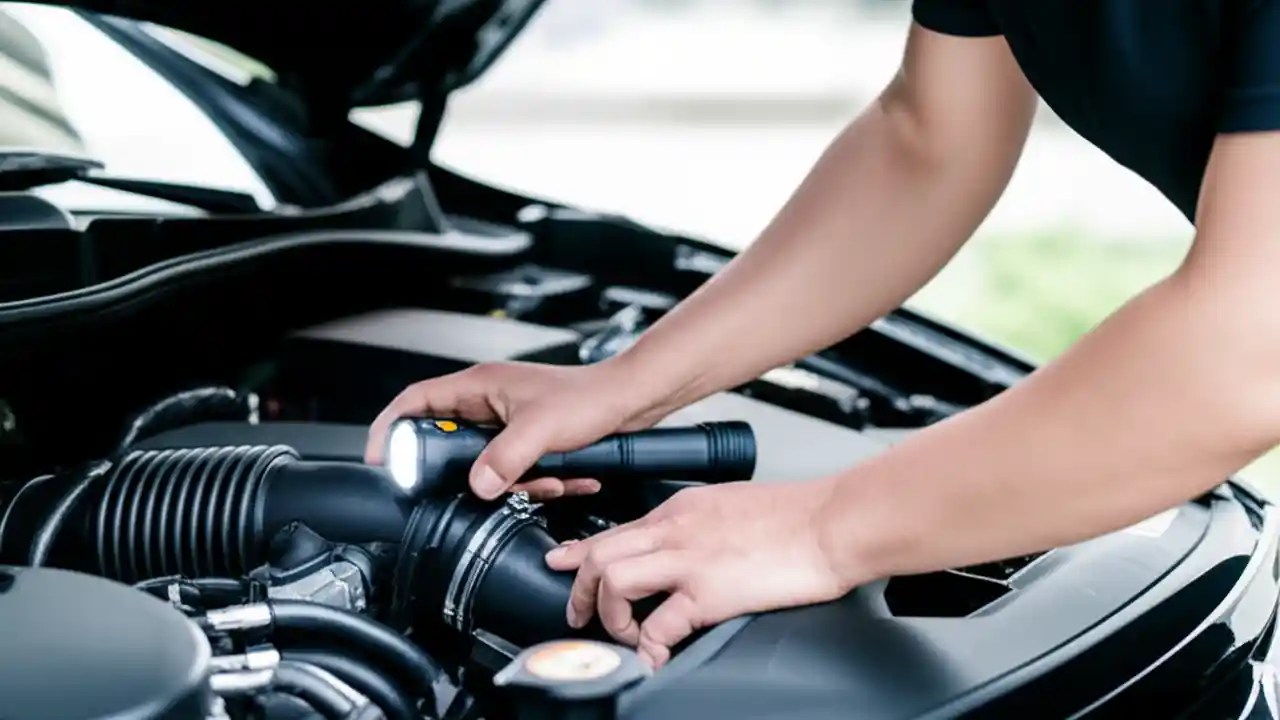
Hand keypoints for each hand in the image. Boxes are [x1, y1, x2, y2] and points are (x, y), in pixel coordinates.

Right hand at [365, 360, 667, 499]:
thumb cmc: (592, 397)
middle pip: (447, 440)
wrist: (631, 401)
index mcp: (479, 385)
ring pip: (483, 462)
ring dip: (510, 480)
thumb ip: (504, 459)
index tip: (380, 458)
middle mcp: (488, 400)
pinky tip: (559, 479)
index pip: (416, 401)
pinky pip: (512, 468)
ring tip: (541, 479)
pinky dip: (533, 480)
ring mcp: (507, 420)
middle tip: (480, 485)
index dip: (391, 428)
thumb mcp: (541, 431)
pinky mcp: (527, 438)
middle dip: (466, 471)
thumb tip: (477, 485)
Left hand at [545, 480, 848, 668]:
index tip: (564, 564)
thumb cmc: (798, 516)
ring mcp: (688, 559)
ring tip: (628, 635)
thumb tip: (692, 549)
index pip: (617, 530)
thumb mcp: (733, 506)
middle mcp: (675, 529)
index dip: (582, 552)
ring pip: (610, 579)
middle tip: (580, 614)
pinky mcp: (708, 591)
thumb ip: (702, 526)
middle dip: (579, 589)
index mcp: (682, 509)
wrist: (833, 521)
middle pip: (598, 552)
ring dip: (609, 614)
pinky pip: (658, 624)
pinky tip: (655, 657)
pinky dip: (648, 647)